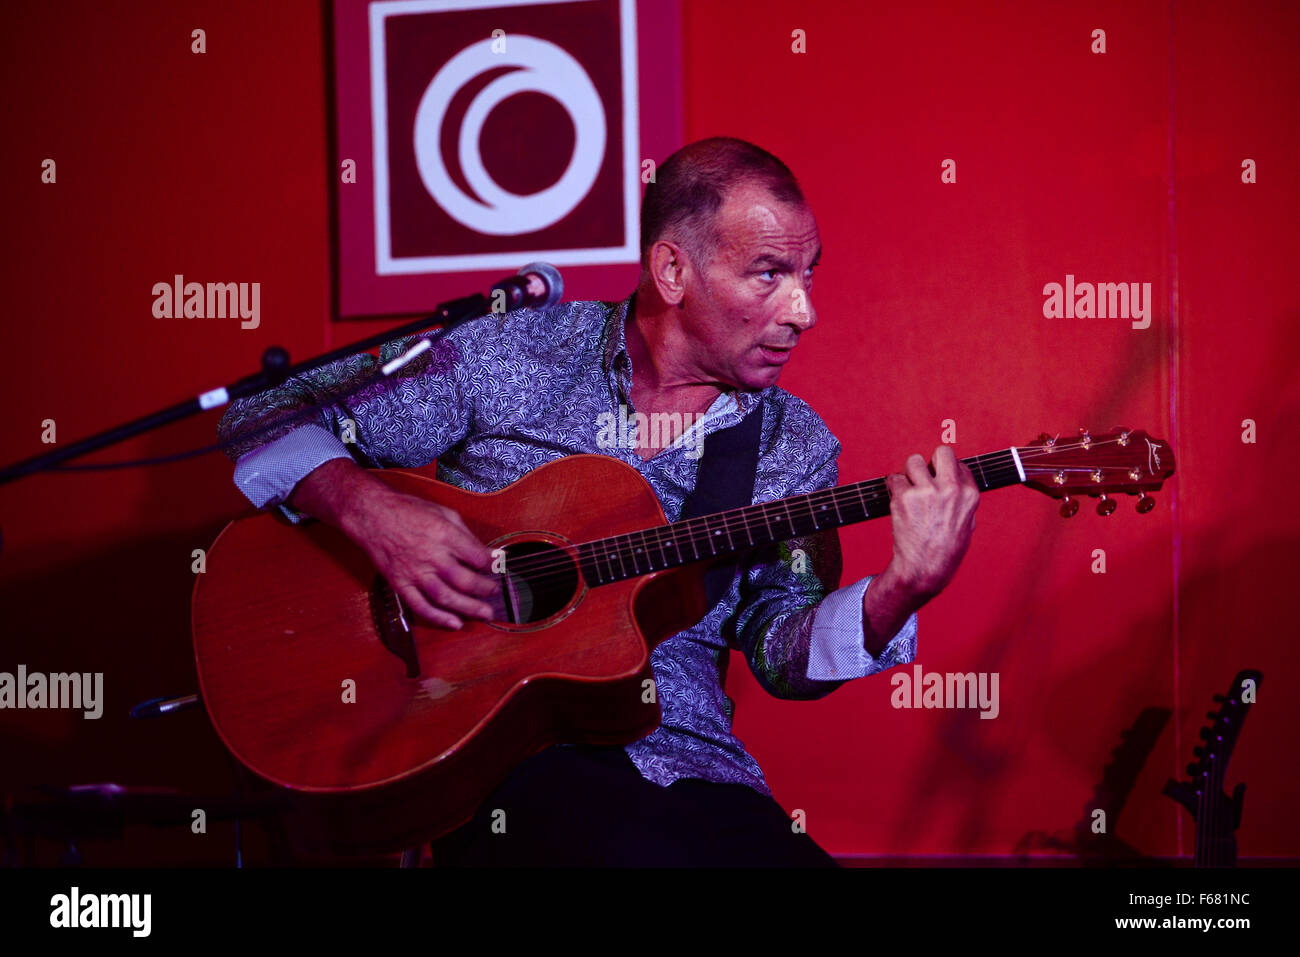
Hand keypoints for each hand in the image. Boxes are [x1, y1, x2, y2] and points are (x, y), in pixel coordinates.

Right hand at [343, 482, 497, 629]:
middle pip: (465, 580)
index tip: (497, 567)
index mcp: (444, 534)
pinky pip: (420, 606)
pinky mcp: (400, 583)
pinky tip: (455, 623)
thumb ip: (464, 534)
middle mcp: (431, 555)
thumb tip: (484, 552)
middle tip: (494, 592)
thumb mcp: (443, 512)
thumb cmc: (407, 510)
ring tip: (484, 613)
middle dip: (485, 589)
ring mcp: (414, 572)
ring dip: (468, 608)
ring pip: (446, 597)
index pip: (477, 556)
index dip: (492, 564)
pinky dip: (439, 618)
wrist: (371, 514)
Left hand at [882, 445, 978, 603]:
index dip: (946, 473)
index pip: (959, 465)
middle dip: (931, 462)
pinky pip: (894, 479)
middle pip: (941, 452)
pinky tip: (897, 499)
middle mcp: (950, 489)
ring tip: (908, 489)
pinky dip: (892, 487)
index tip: (938, 482)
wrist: (924, 569)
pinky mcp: (904, 497)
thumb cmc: (946, 552)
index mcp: (970, 494)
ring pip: (913, 461)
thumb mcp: (967, 525)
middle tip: (923, 477)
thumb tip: (958, 482)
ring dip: (908, 473)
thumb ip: (963, 501)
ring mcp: (926, 491)